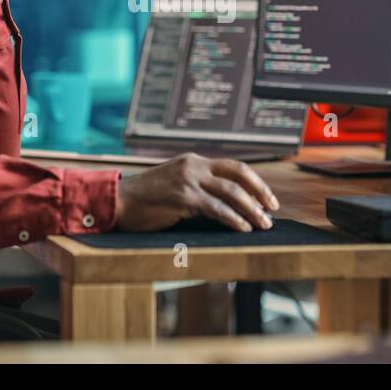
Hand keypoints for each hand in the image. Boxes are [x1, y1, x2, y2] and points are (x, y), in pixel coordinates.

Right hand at [114, 153, 279, 232]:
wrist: (118, 201)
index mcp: (194, 161)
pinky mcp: (183, 197)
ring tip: (263, 224)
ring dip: (251, 210)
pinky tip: (243, 228)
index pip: (234, 167)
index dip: (255, 182)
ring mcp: (189, 180)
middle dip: (260, 193)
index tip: (268, 198)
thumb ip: (198, 187)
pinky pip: (216, 208)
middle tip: (273, 210)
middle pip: (238, 175)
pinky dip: (234, 219)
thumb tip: (228, 205)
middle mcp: (194, 166)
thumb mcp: (175, 184)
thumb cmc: (146, 199)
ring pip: (231, 192)